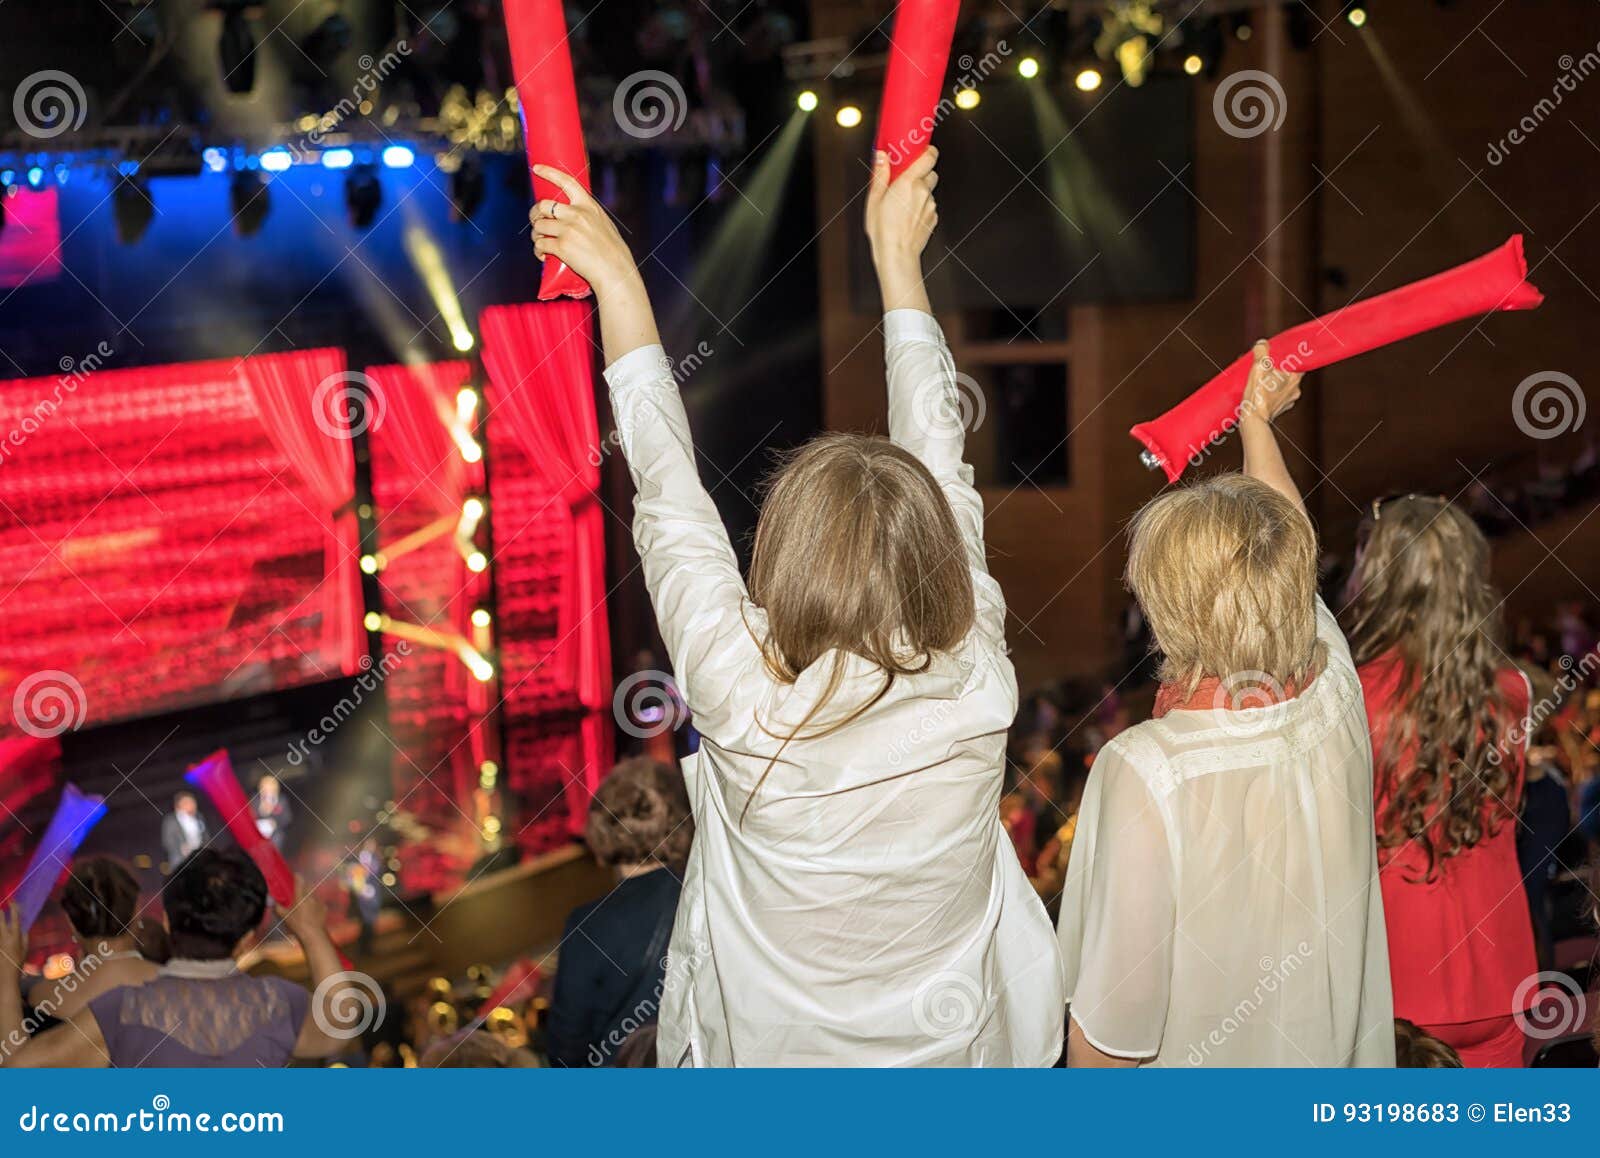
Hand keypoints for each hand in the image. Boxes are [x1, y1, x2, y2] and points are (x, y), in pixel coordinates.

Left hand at [0, 906, 24, 974]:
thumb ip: (24, 937)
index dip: (14, 909)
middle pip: (0, 922)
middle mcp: (4, 938)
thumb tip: (21, 928)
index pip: (14, 919)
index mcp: (15, 937)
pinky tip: (1, 931)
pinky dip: (0, 932)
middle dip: (0, 913)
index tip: (12, 901)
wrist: (6, 975)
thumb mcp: (25, 949)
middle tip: (0, 906)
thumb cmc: (18, 963)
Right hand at [274, 878, 327, 941]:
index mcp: (301, 896)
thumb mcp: (283, 916)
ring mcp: (319, 901)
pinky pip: (319, 902)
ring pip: (314, 894)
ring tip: (303, 904)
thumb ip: (277, 907)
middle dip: (303, 886)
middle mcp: (311, 896)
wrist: (313, 934)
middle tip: (297, 891)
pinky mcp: (324, 908)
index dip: (297, 876)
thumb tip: (272, 902)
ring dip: (309, 896)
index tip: (295, 875)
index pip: (299, 880)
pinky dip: (315, 904)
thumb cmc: (297, 924)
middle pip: (308, 886)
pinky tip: (310, 912)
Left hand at [529, 166, 641, 299]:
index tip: (536, 168)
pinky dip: (538, 251)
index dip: (549, 172)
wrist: (616, 272)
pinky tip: (542, 256)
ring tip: (540, 243)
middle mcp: (577, 214)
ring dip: (535, 235)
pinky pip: (540, 244)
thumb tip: (569, 215)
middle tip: (536, 222)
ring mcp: (568, 230)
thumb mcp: (604, 225)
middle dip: (535, 214)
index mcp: (588, 206)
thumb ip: (588, 217)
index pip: (566, 181)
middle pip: (544, 205)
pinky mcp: (562, 246)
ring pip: (539, 226)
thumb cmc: (612, 252)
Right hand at [865, 147, 939, 269]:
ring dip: (920, 193)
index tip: (922, 150)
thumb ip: (880, 175)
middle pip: (930, 173)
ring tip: (903, 205)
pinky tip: (908, 216)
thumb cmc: (884, 229)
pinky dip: (921, 207)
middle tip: (906, 181)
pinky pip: (929, 206)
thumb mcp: (875, 199)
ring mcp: (931, 206)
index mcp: (909, 183)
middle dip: (920, 174)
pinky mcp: (933, 218)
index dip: (928, 151)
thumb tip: (881, 156)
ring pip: (929, 191)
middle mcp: (924, 192)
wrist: (897, 255)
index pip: (929, 157)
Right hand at [1240, 339, 1303, 425]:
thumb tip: (1262, 343)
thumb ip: (1262, 352)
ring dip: (1274, 382)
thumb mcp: (1259, 367)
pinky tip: (1261, 392)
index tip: (1282, 357)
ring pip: (1284, 386)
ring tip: (1260, 380)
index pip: (1299, 363)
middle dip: (1278, 370)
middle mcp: (1296, 389)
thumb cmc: (1258, 394)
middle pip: (1290, 374)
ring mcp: (1290, 401)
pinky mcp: (1281, 409)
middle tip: (1266, 367)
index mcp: (1294, 377)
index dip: (1290, 359)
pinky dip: (1272, 393)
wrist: (1254, 419)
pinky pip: (1279, 396)